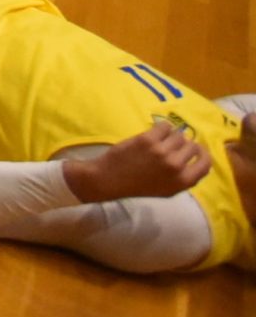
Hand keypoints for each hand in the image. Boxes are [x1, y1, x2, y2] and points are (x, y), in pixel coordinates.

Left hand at [69, 122, 212, 201]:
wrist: (110, 179)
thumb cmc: (140, 186)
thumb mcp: (169, 190)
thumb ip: (185, 177)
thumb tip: (198, 160)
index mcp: (184, 181)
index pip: (206, 162)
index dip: (203, 153)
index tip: (197, 149)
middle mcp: (176, 166)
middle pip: (192, 145)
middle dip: (184, 144)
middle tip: (172, 146)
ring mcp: (162, 152)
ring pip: (178, 134)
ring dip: (171, 136)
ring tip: (161, 141)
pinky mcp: (148, 139)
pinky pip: (164, 126)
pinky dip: (162, 128)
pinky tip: (155, 133)